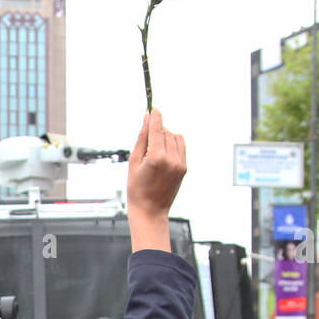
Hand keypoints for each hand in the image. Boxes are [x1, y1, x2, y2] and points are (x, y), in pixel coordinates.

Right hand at [127, 109, 186, 251]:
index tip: (154, 108)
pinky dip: (172, 145)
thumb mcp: (134, 162)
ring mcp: (180, 164)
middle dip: (157, 130)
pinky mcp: (184, 167)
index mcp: (157, 157)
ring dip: (166, 137)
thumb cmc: (137, 189)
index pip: (158, 129)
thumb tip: (147, 120)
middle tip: (146, 138)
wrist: (150, 211)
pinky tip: (162, 154)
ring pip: (176, 137)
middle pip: (166, 132)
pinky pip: (180, 147)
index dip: (155, 117)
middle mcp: (172, 159)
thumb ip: (142, 138)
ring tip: (154, 149)